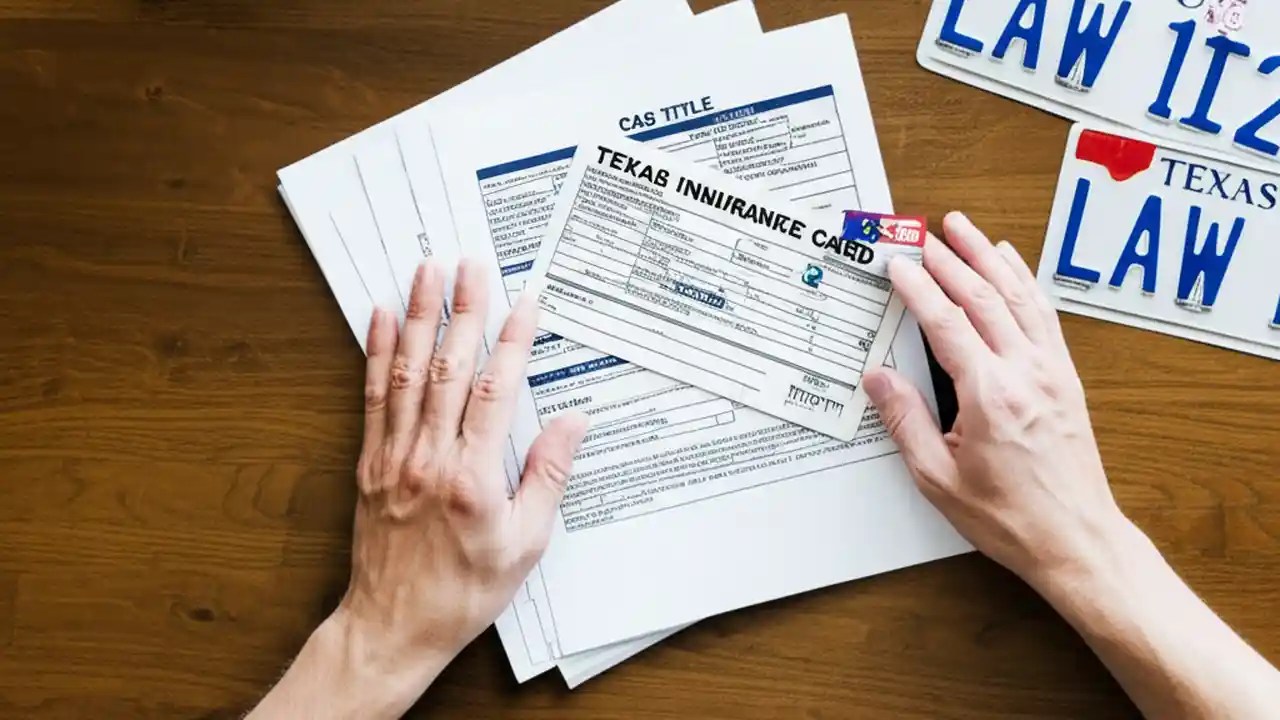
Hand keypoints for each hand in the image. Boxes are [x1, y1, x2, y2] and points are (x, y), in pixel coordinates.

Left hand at [251, 259, 587, 718]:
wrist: (394, 626)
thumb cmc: (464, 591)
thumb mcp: (525, 544)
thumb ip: (548, 477)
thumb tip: (572, 423)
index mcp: (474, 477)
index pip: (497, 391)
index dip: (512, 340)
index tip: (524, 301)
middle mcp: (431, 457)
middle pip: (450, 368)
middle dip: (463, 310)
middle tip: (471, 265)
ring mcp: (395, 457)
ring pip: (409, 373)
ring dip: (420, 318)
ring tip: (426, 273)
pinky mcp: (370, 463)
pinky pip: (373, 398)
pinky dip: (377, 355)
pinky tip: (382, 320)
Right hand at [864, 212, 1126, 593]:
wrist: (1076, 539)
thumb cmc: (1010, 518)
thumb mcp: (939, 479)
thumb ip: (906, 421)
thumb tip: (879, 378)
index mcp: (990, 395)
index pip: (947, 324)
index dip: (918, 288)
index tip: (898, 264)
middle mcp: (1025, 373)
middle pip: (983, 297)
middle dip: (950, 259)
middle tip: (924, 233)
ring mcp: (1051, 371)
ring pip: (1017, 296)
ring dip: (988, 257)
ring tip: (964, 228)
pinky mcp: (1066, 378)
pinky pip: (1043, 314)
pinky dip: (1024, 282)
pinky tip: (1011, 264)